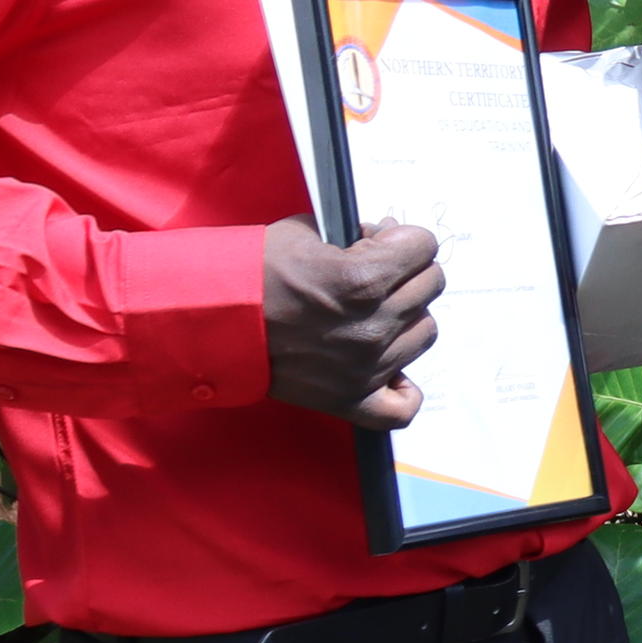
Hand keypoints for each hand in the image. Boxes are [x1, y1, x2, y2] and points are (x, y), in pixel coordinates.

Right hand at [265, 217, 443, 428]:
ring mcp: (365, 367)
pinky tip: (390, 371)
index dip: (403, 239)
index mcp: (363, 281)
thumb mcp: (308, 234)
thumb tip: (389, 236)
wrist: (212, 319)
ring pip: (423, 333)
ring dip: (405, 318)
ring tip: (371, 313)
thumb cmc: (255, 273)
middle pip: (429, 286)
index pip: (424, 247)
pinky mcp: (351, 399)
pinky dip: (402, 390)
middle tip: (375, 275)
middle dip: (406, 273)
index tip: (381, 243)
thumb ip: (361, 234)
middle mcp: (371, 326)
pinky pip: (402, 408)